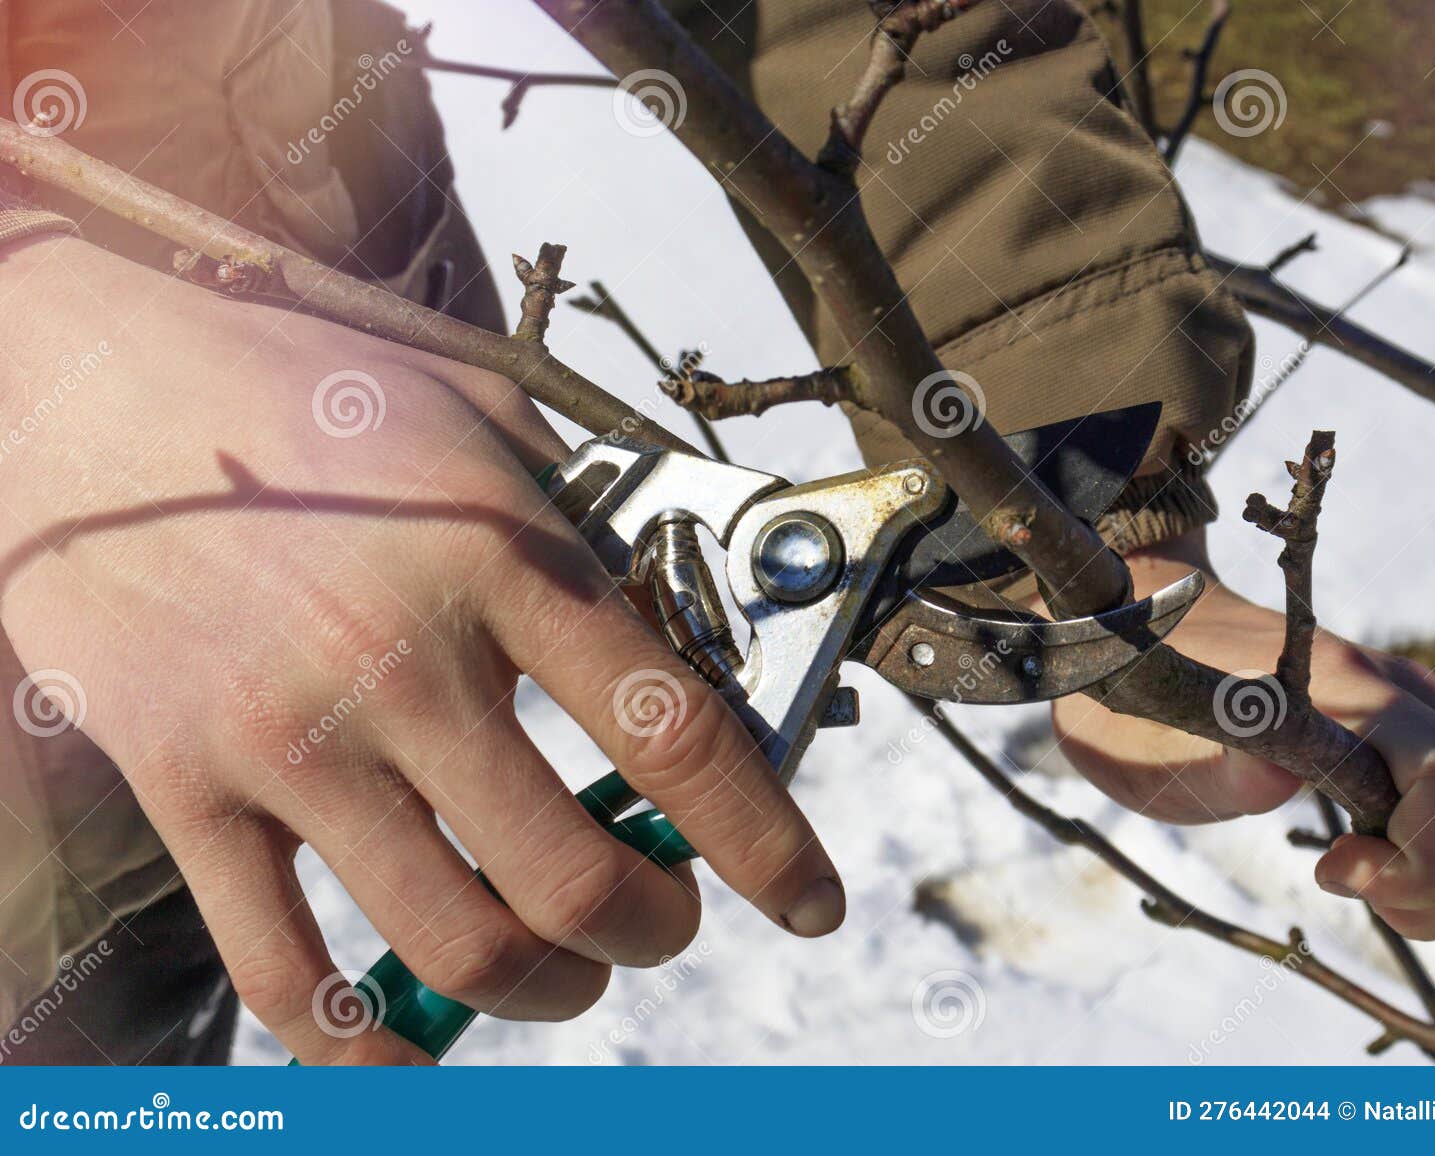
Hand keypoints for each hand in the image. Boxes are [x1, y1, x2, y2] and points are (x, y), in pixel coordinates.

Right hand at [0, 237, 844, 1062]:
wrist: (88, 376)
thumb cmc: (306, 390)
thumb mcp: (481, 418)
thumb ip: (588, 530)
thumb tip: (689, 638)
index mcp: (504, 558)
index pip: (675, 736)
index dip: (765, 843)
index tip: (810, 900)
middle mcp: (404, 659)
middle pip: (576, 875)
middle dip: (654, 929)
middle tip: (668, 921)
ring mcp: (288, 738)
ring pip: (457, 945)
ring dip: (548, 990)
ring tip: (569, 973)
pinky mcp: (184, 788)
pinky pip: (283, 973)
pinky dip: (362, 1050)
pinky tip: (410, 1049)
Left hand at [1049, 530, 1434, 967]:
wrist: (1139, 639)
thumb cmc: (1134, 700)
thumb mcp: (1149, 739)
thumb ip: (1220, 758)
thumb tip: (1270, 772)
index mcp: (1351, 694)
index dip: (1419, 862)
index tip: (1331, 871)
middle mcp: (1414, 704)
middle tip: (1371, 901)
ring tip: (1407, 910)